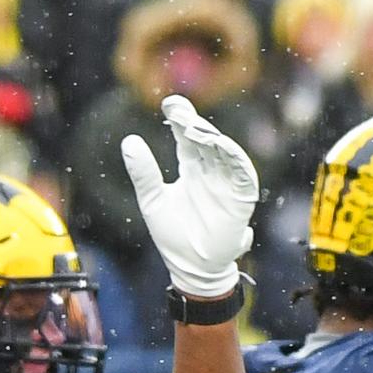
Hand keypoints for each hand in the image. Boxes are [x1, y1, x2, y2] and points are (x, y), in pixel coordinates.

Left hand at [118, 93, 257, 300]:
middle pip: (205, 139)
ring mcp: (227, 182)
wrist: (192, 268)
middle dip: (193, 123)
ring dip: (211, 137)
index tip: (169, 104)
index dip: (180, 119)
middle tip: (178, 111)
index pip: (187, 137)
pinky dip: (233, 157)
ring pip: (224, 151)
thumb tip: (129, 141)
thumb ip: (143, 172)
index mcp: (192, 169)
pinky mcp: (241, 197)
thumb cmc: (174, 237)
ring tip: (193, 128)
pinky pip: (243, 172)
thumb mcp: (152, 200)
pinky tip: (220, 145)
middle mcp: (211, 171)